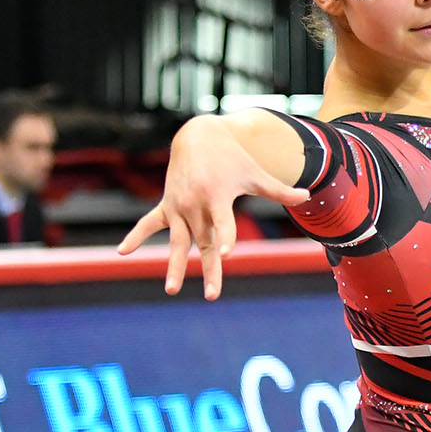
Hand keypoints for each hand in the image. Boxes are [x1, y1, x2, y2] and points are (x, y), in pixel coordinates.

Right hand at [117, 116, 308, 299]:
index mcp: (217, 197)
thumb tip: (307, 197)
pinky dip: (136, 236)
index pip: (223, 223)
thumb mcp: (256, 173)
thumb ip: (279, 190)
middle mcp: (195, 205)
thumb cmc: (233, 158)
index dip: (226, 237)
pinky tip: (123, 253)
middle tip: (212, 295)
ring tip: (170, 290)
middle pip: (203, 242)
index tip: (226, 254)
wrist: (199, 136)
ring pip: (176, 242)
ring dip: (173, 265)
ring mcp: (178, 207)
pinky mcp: (167, 204)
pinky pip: (149, 223)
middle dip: (208, 268)